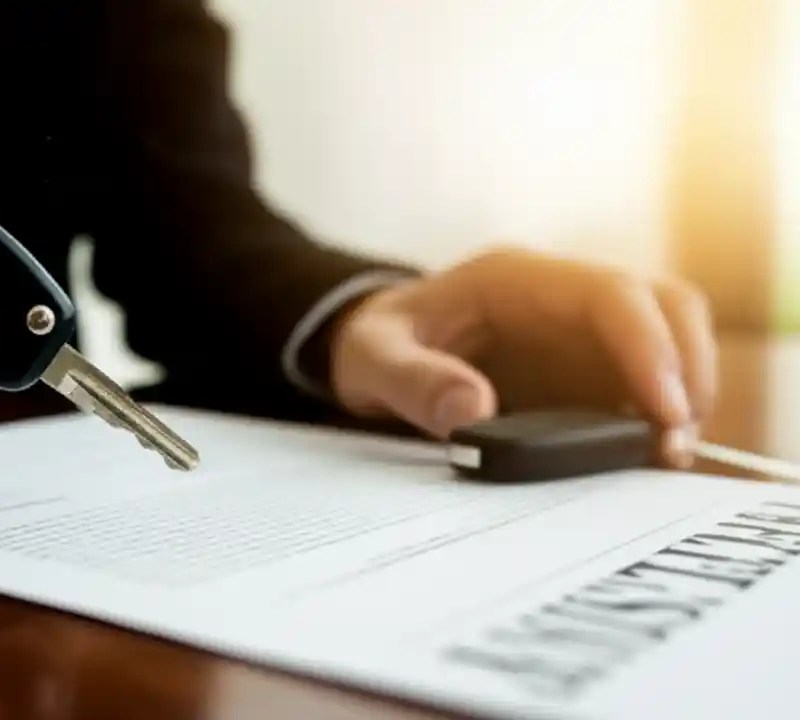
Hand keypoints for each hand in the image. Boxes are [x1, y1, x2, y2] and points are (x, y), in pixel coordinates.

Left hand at [329, 248, 714, 466]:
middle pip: (663, 306)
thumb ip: (411, 381)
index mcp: (514, 279)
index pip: (609, 294)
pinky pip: (643, 386)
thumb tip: (473, 411)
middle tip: (675, 444)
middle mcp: (561, 297)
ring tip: (666, 459)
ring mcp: (579, 333)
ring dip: (681, 398)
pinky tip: (644, 461)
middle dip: (687, 368)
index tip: (663, 409)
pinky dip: (655, 421)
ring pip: (669, 343)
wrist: (373, 349)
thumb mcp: (370, 359)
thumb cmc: (375, 342)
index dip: (649, 346)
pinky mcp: (584, 372)